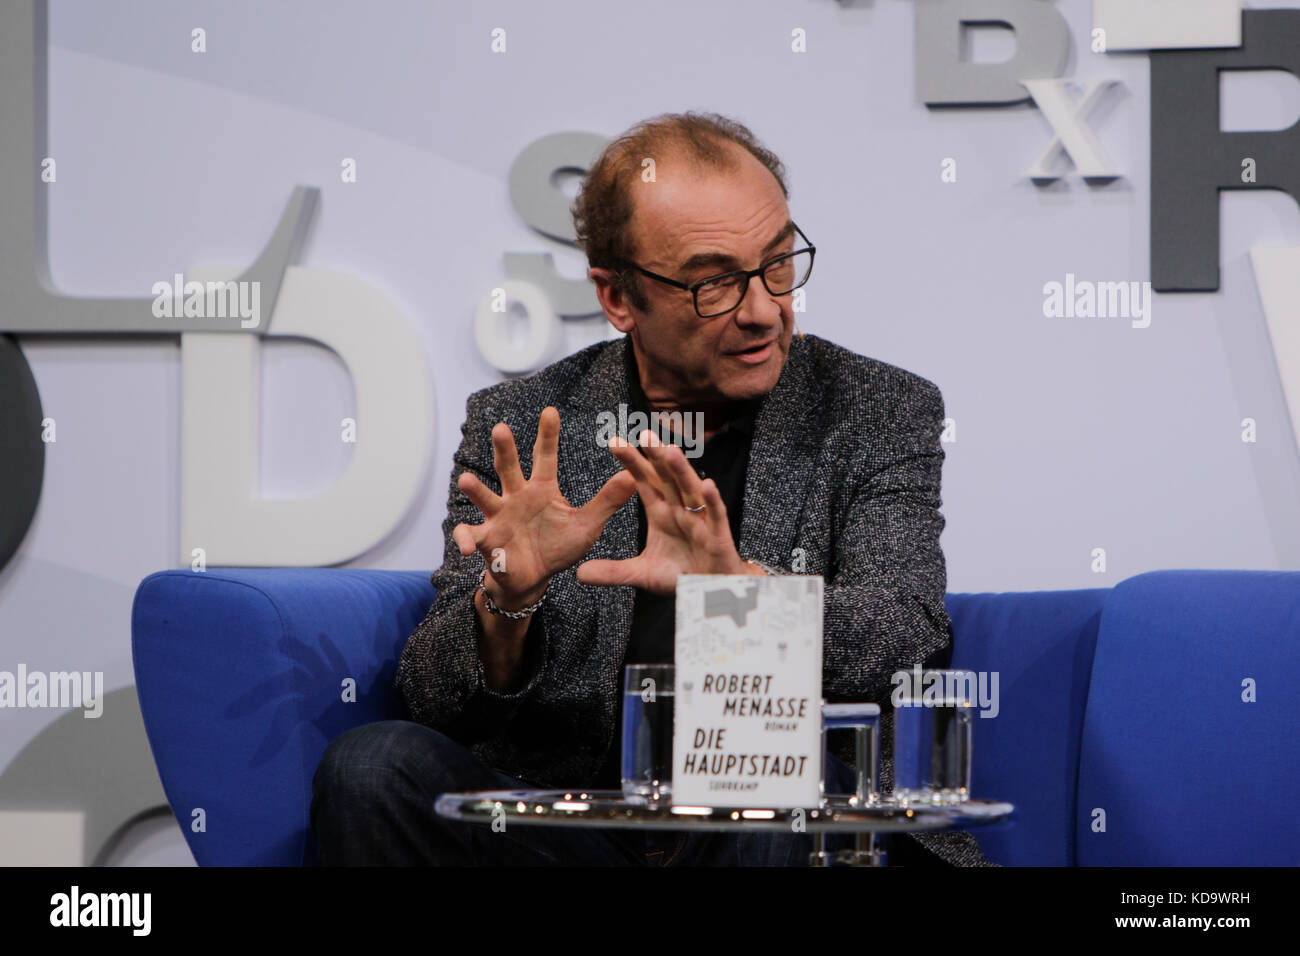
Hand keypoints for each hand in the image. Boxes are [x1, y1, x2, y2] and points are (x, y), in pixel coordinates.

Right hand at [453, 406, 636, 607]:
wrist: (533, 578)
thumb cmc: (558, 547)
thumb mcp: (587, 525)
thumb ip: (607, 501)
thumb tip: (633, 476)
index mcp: (541, 489)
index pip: (545, 456)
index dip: (548, 435)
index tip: (551, 410)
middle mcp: (516, 497)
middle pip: (508, 468)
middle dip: (504, 449)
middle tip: (501, 429)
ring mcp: (498, 516)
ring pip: (484, 497)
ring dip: (475, 489)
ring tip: (465, 480)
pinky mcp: (486, 540)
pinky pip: (470, 535)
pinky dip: (464, 540)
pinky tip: (466, 548)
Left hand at [576, 429, 754, 594]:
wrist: (712, 592)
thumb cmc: (681, 575)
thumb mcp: (642, 575)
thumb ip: (614, 571)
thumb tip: (580, 573)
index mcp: (662, 513)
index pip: (645, 482)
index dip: (632, 463)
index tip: (615, 442)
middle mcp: (681, 511)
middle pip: (667, 479)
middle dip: (656, 457)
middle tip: (644, 433)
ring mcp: (701, 522)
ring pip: (690, 491)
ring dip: (681, 471)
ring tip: (670, 451)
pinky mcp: (719, 537)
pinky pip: (716, 516)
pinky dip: (712, 502)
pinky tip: (707, 485)